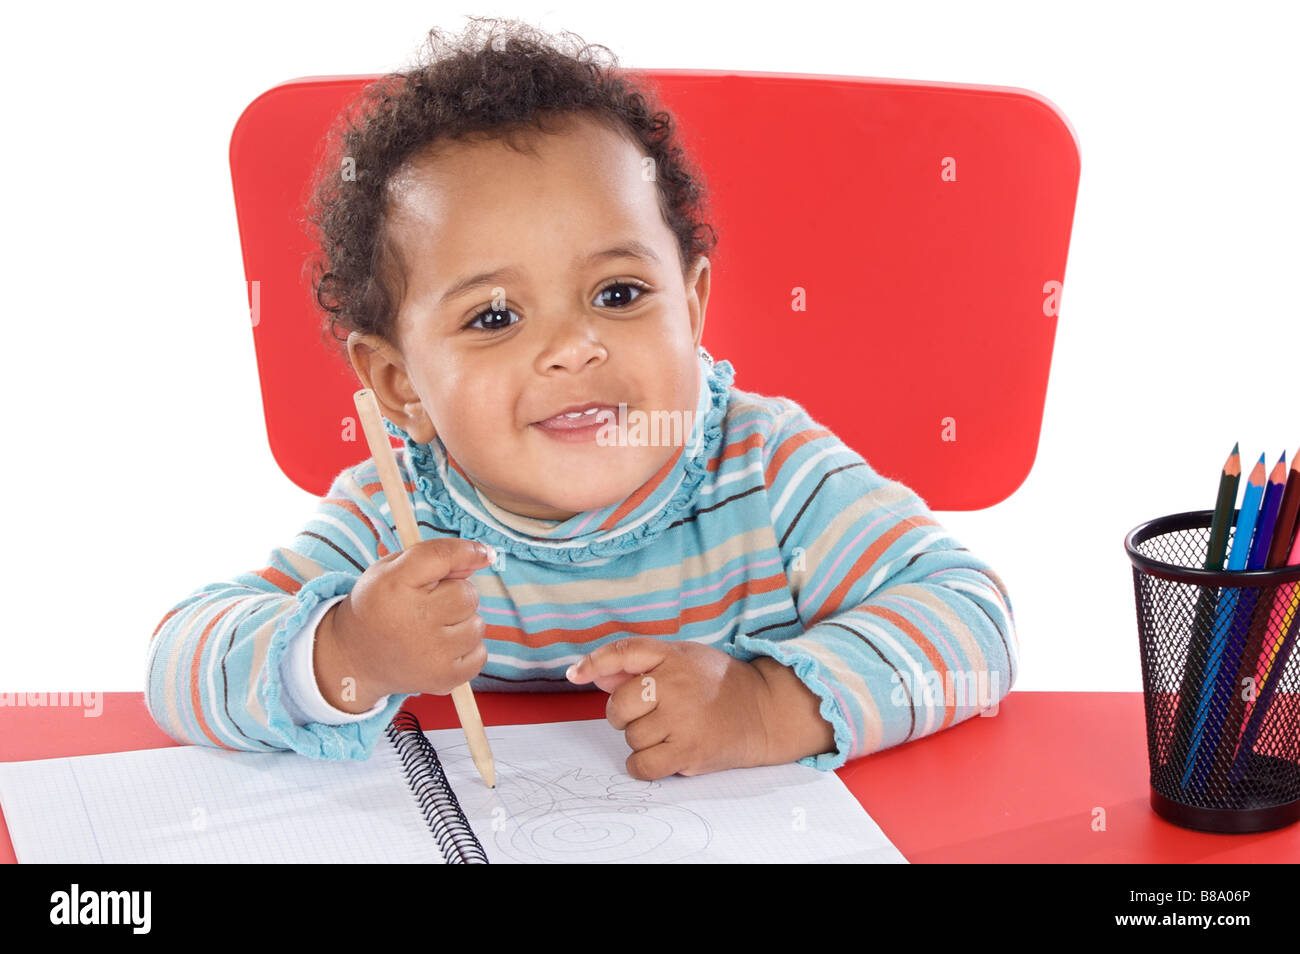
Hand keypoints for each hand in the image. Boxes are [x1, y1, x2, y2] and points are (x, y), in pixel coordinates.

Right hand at [315, 537, 494, 710]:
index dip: (467, 551)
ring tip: (433, 629)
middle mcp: (413, 618)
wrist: (355, 659)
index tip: (484, 554)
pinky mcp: (444, 677)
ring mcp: (430, 652)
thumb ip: (433, 557)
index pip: (441, 556)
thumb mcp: (390, 571)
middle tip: (431, 604)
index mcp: (394, 584)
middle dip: (457, 593)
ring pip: (477, 624)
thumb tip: (479, 558)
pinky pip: (481, 652)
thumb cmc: (379, 608)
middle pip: (467, 593)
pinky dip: (467, 649)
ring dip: (463, 623)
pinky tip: (442, 648)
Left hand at [565, 636, 773, 779]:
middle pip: (619, 706)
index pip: (624, 652)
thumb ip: (638, 666)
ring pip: (631, 738)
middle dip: (625, 715)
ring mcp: (682, 718)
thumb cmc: (718, 685)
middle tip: (652, 714)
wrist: (765, 711)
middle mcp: (676, 683)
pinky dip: (644, 766)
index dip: (594, 662)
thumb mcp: (682, 660)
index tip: (574, 674)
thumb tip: (593, 675)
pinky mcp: (689, 750)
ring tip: (671, 731)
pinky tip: (663, 755)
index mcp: (673, 655)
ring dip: (642, 740)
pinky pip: (642, 765)